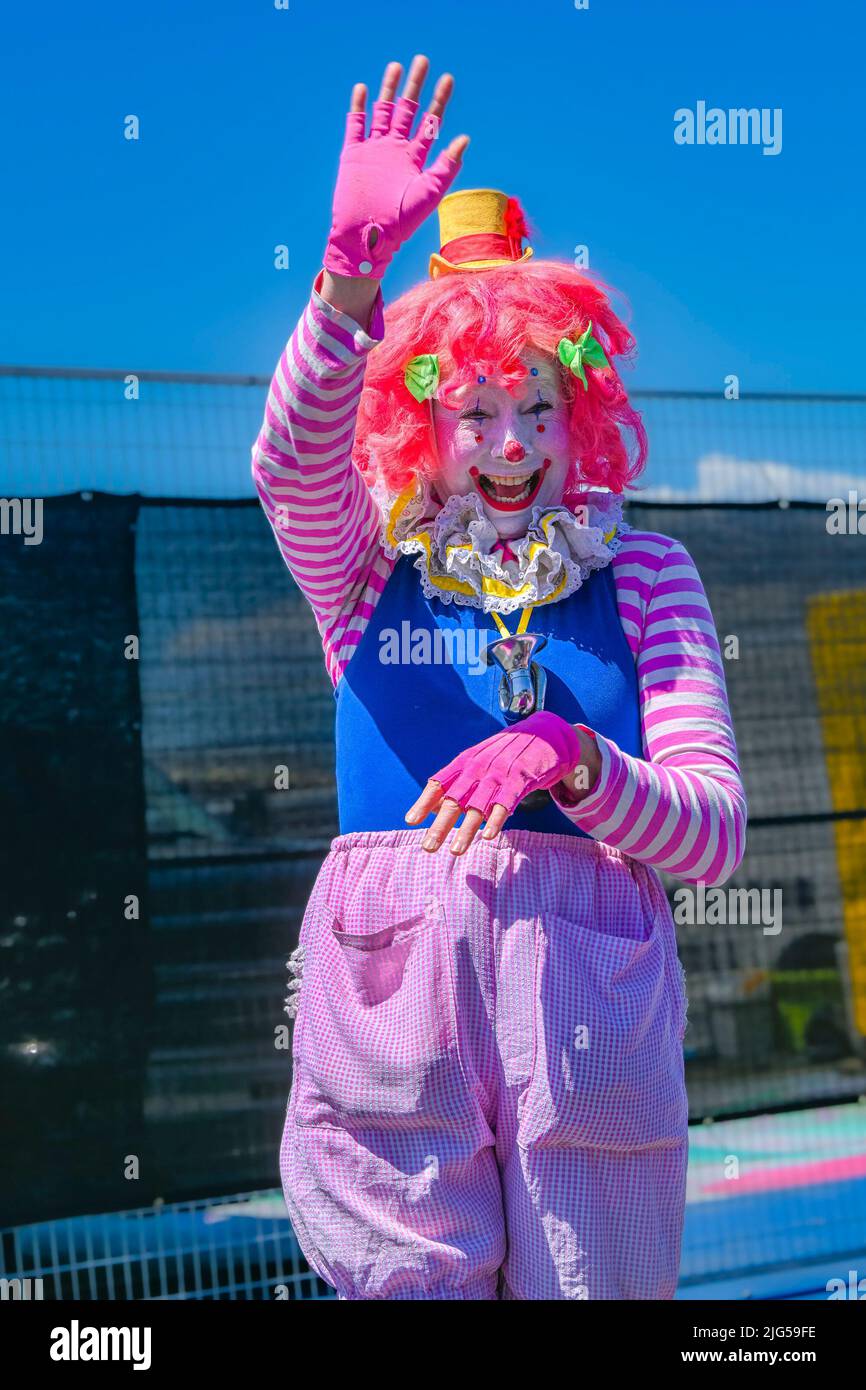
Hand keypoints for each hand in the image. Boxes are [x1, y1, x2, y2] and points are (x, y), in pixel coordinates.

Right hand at [323, 54, 469, 280]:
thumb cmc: (401, 223)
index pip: (430, 122)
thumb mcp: (429, 194)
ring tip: (395, 66)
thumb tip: (465, 139)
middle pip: (407, 109)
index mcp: (415, 158)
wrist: (369, 236)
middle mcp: (396, 150)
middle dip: (415, 86)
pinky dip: (359, 107)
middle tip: (422, 60)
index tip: (448, 78)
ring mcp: (374, 150)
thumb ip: (447, 167)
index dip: (440, 100)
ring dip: (389, 89)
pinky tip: (364, 89)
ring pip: (382, 111)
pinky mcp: (353, 155)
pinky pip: (356, 125)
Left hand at [405, 713, 596, 854]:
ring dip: (466, 830)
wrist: (544, 735)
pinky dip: (496, 820)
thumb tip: (431, 807)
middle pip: (455, 799)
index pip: (440, 783)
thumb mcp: (479, 761)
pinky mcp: (520, 781)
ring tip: (455, 851)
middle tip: (428, 846)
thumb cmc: (507, 753)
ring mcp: (499, 774)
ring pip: (478, 806)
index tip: (411, 820)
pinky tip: (487, 836)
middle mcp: (478, 768)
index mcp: (465, 762)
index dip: (425, 802)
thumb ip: (456, 783)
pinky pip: (506, 804)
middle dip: (441, 825)